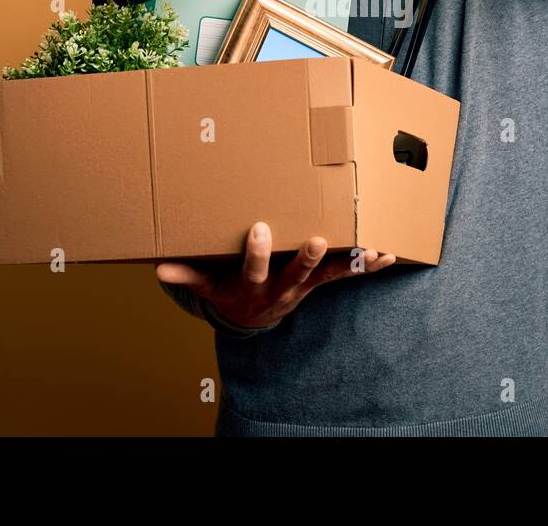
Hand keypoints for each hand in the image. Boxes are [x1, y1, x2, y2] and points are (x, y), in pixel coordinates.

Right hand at [154, 221, 396, 329]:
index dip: (257, 252)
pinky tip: (387, 255)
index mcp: (252, 285)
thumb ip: (188, 275)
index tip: (260, 228)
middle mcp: (281, 288)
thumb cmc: (229, 292)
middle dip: (306, 256)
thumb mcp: (207, 286)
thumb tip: (160, 268)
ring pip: (328, 274)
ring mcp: (303, 287)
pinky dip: (365, 266)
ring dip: (350, 263)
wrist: (252, 319)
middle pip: (296, 272)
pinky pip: (345, 274)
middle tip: (317, 238)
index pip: (254, 268)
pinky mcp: (319, 283)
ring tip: (370, 250)